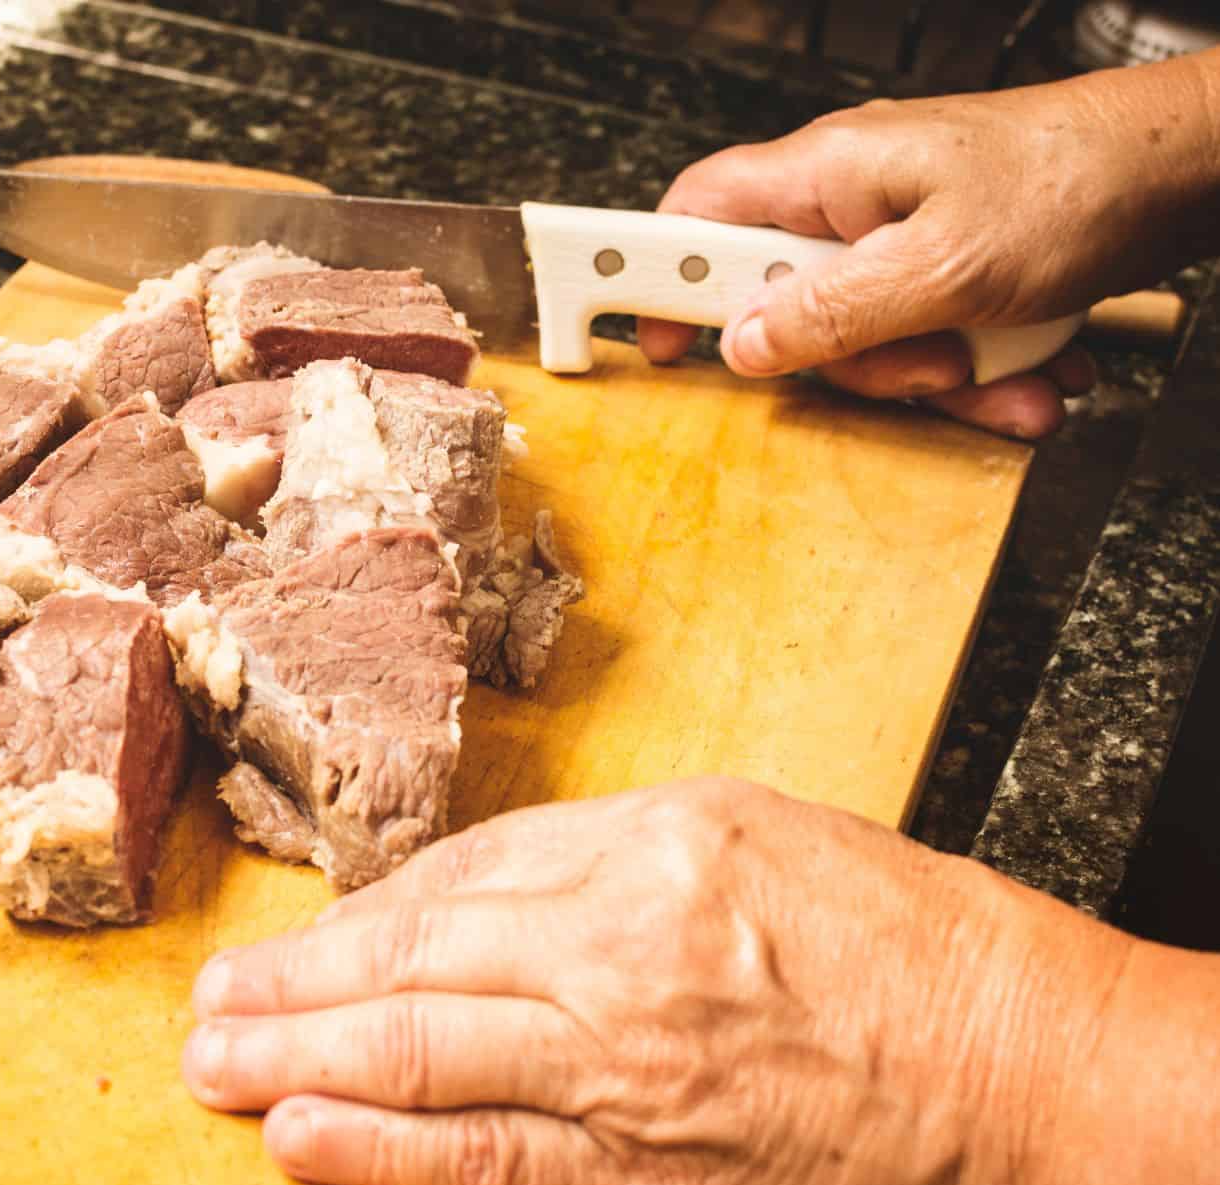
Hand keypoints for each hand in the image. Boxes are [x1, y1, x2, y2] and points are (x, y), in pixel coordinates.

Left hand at [182, 778, 1131, 1184]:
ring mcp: (631, 1072)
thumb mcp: (750, 835)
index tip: (295, 941)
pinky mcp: (655, 1181)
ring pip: (427, 1060)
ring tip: (214, 1067)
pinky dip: (387, 1152)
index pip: (457, 882)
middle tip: (205, 1006)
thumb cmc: (909, 938)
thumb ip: (595, 856)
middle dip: (293, 991)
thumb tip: (459, 896)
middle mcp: (622, 952)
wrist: (1030, 1073)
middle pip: (414, 968)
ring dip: (302, 1065)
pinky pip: (495, 1162)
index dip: (358, 920)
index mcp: (648, 849)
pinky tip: (304, 1141)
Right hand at [638, 51, 1219, 438]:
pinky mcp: (950, 268)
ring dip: (938, 377)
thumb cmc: (1078, 180)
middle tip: (920, 360)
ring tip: (1006, 369)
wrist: (1190, 170)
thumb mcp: (945, 266)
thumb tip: (747, 343)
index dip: (661, 278)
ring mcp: (903, 238)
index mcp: (827, 174)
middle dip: (859, 362)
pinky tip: (1031, 367)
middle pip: (790, 308)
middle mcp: (854, 204)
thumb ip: (834, 311)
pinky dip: (980, 368)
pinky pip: (929, 341)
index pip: (697, 214)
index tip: (654, 345)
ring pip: (868, 341)